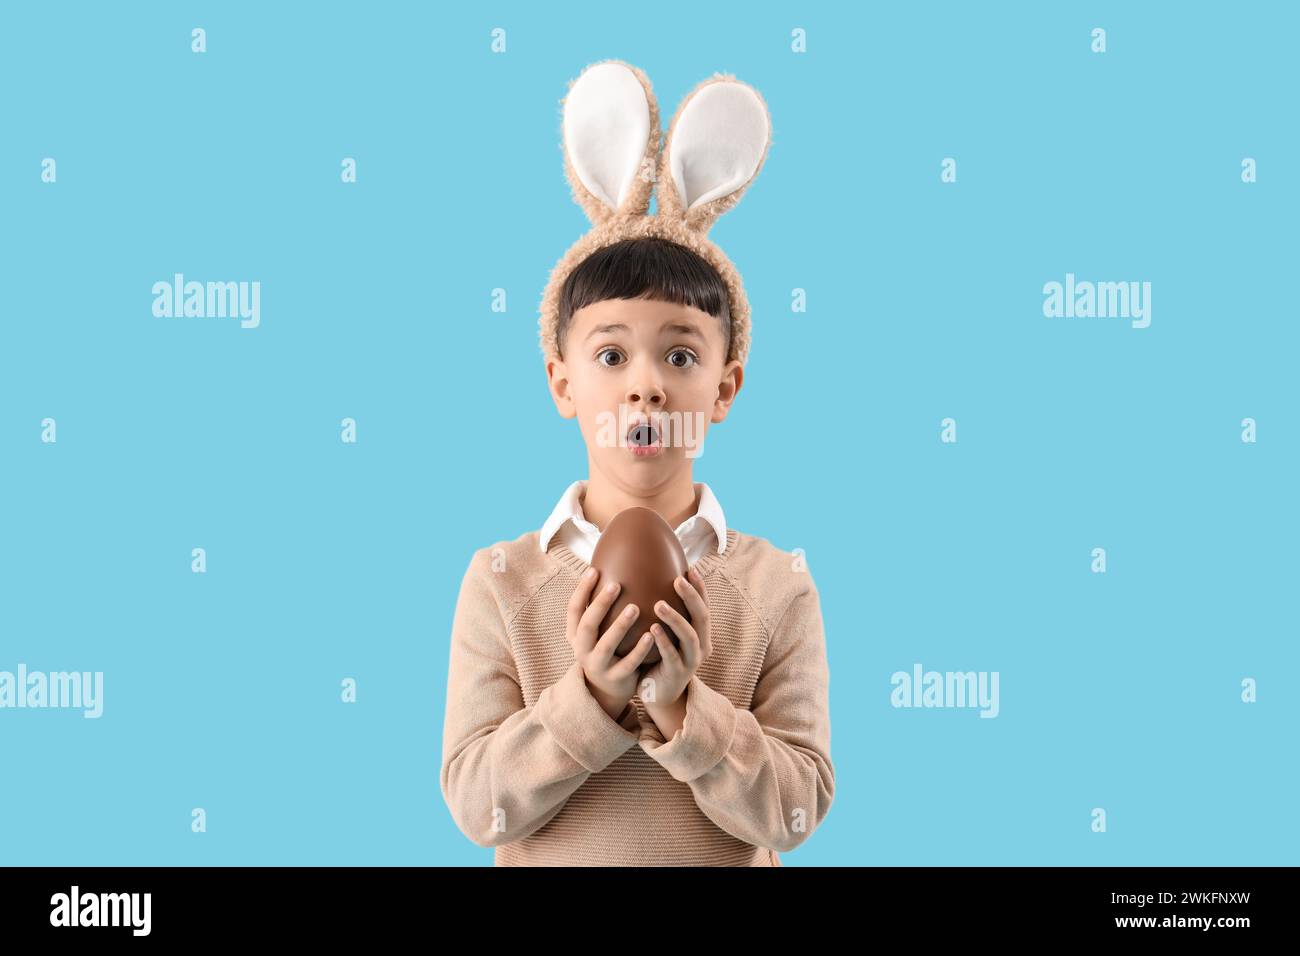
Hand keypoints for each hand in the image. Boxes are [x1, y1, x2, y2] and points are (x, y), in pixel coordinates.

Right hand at [566, 566, 656, 719]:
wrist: (606, 690)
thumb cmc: (604, 649)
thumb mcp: (594, 632)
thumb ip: (599, 608)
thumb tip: (611, 567)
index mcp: (575, 635)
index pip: (573, 610)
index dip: (582, 590)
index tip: (594, 570)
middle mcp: (582, 650)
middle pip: (587, 626)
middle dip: (600, 605)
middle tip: (615, 585)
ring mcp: (598, 666)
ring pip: (606, 645)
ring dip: (620, 626)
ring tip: (635, 608)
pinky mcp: (616, 679)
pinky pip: (628, 663)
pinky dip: (639, 649)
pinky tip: (651, 634)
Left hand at [638, 567, 711, 708]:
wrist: (658, 694)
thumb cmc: (659, 658)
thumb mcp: (667, 634)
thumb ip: (666, 614)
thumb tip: (651, 579)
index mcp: (701, 634)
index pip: (705, 606)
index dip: (700, 588)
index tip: (690, 569)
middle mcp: (702, 646)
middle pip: (702, 617)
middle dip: (692, 597)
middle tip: (678, 580)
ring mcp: (691, 661)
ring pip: (689, 636)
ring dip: (675, 618)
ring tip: (659, 604)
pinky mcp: (677, 674)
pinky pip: (671, 655)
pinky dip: (663, 640)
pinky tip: (652, 627)